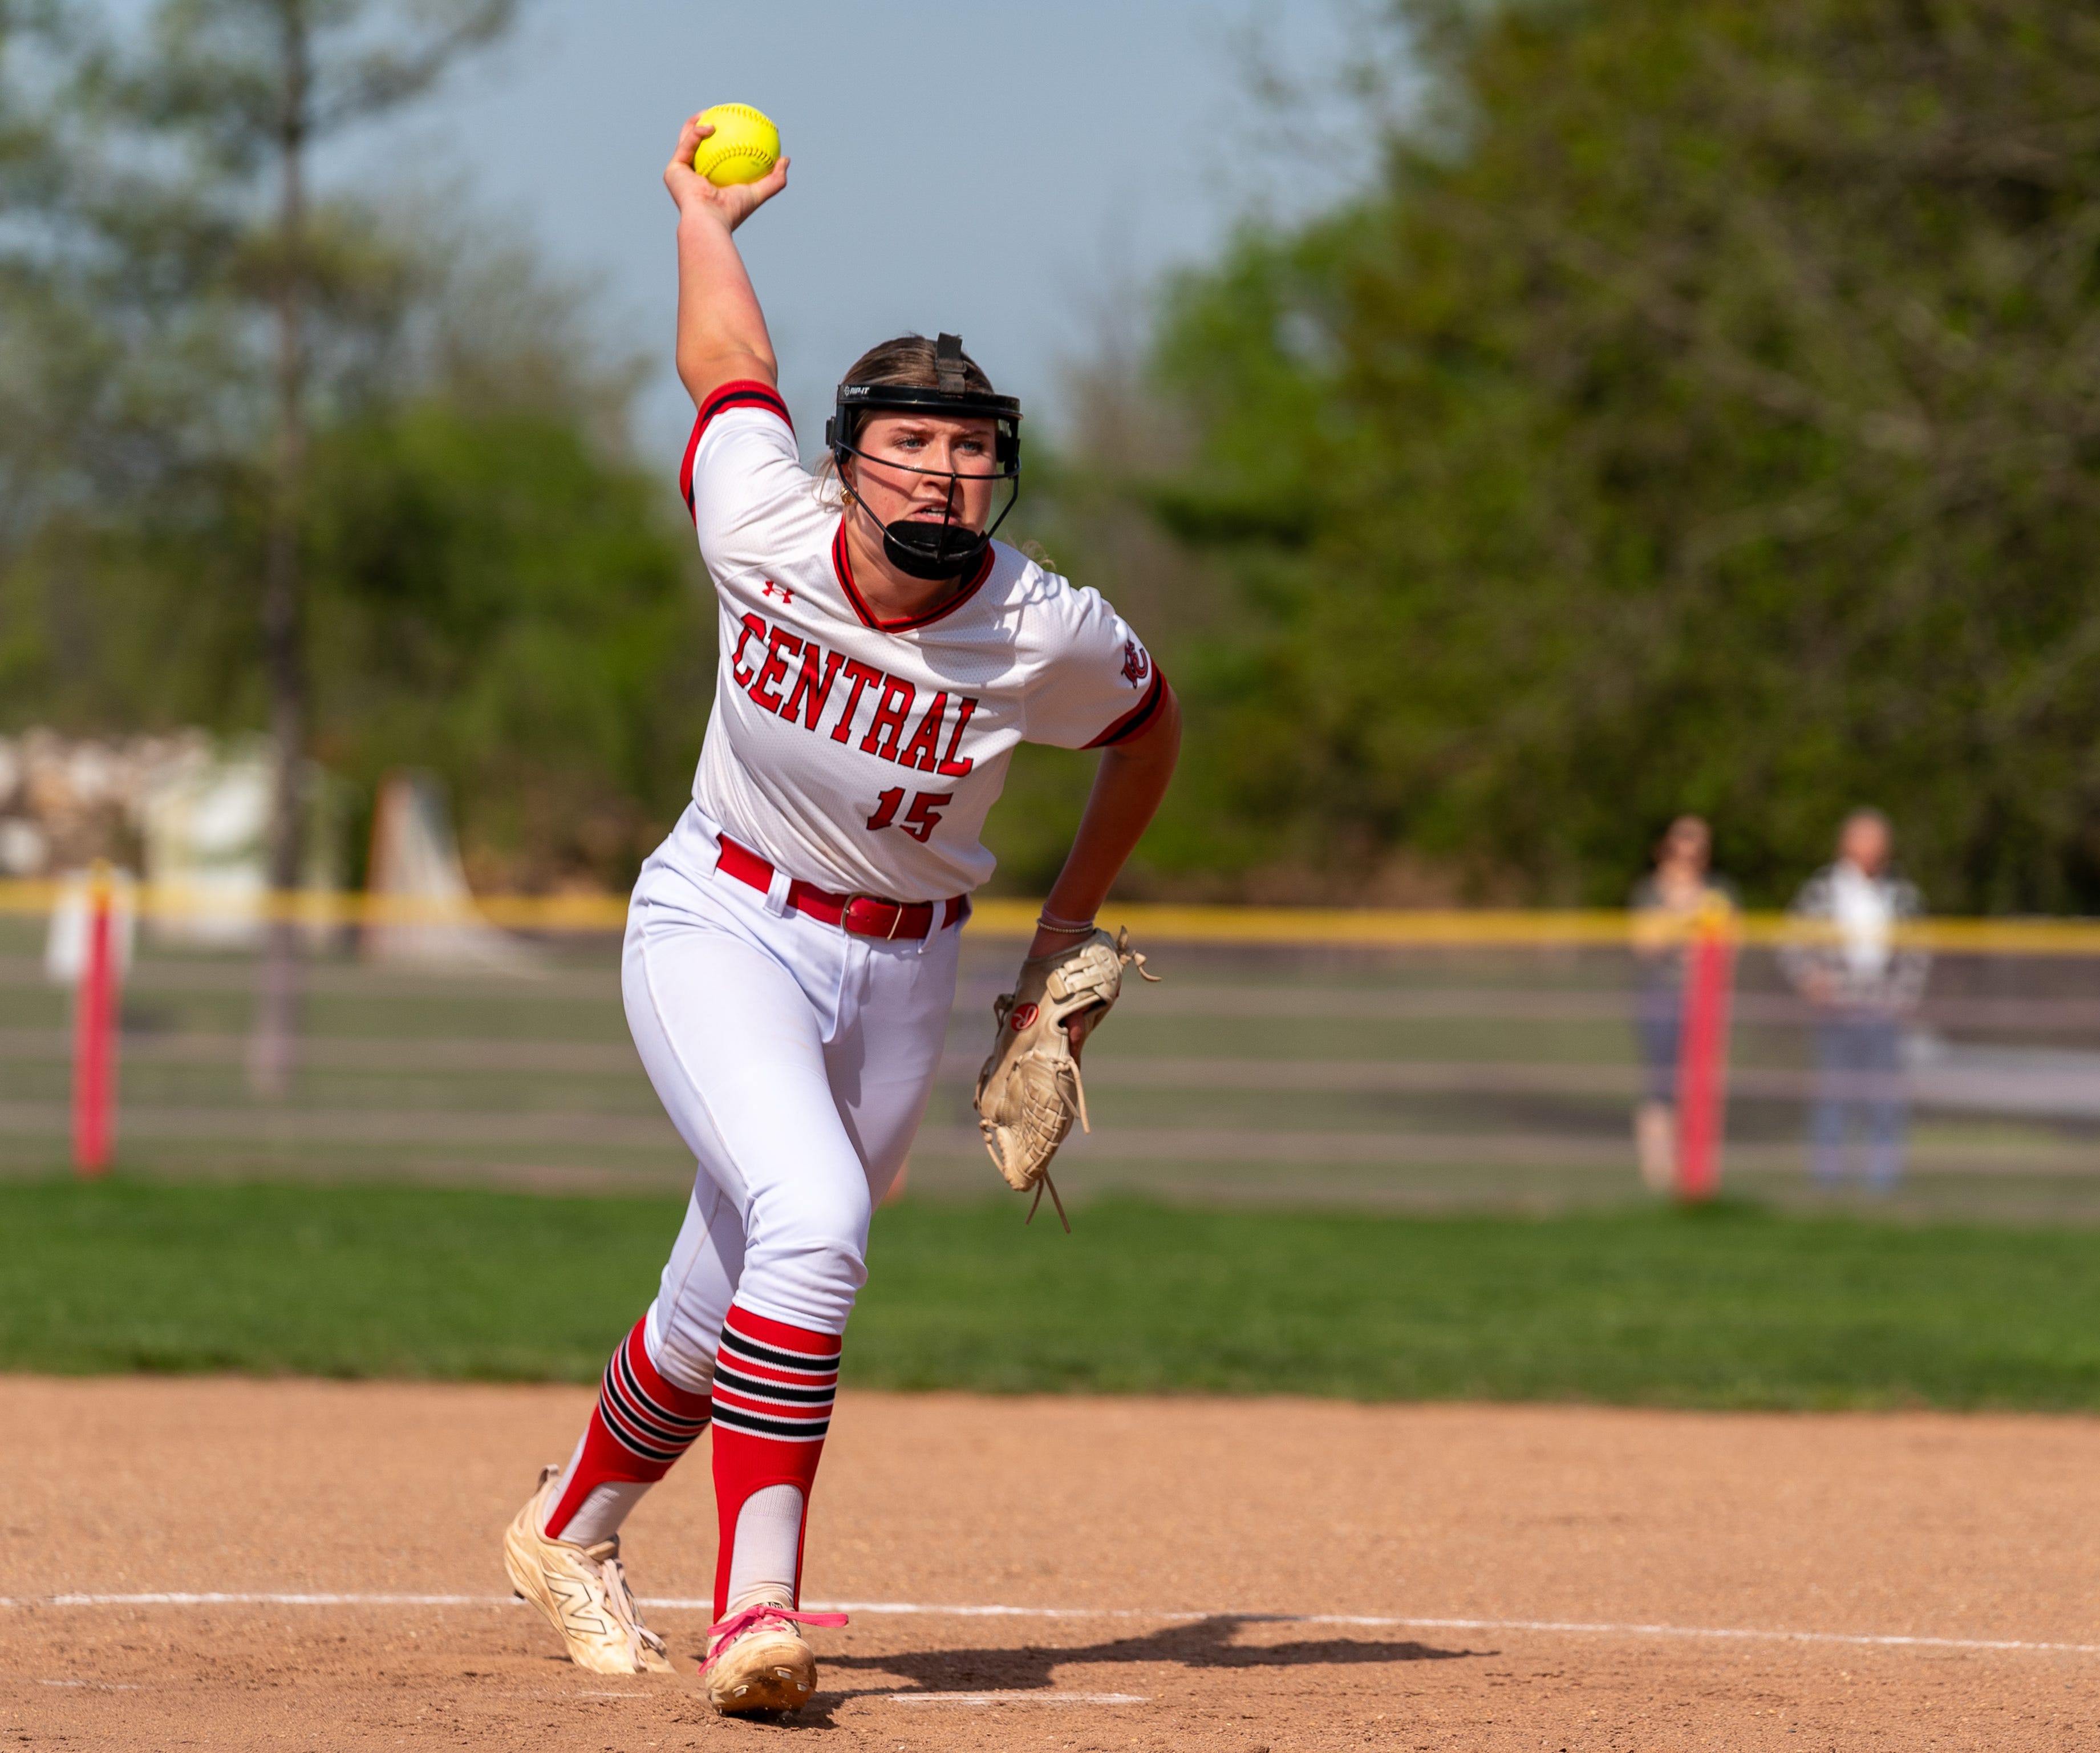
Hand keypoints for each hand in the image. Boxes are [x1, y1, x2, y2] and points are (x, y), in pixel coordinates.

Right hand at [664, 113, 787, 229]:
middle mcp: (693, 178)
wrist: (709, 221)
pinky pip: (686, 145)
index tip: (737, 126)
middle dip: (706, 126)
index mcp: (709, 184)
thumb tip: (786, 160)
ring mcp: (681, 174)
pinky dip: (698, 133)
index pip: (717, 158)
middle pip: (698, 146)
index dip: (725, 140)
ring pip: (687, 140)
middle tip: (721, 114)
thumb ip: (774, 179)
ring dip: (698, 122)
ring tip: (712, 111)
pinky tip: (711, 125)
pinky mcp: (673, 170)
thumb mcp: (758, 193)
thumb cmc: (733, 211)